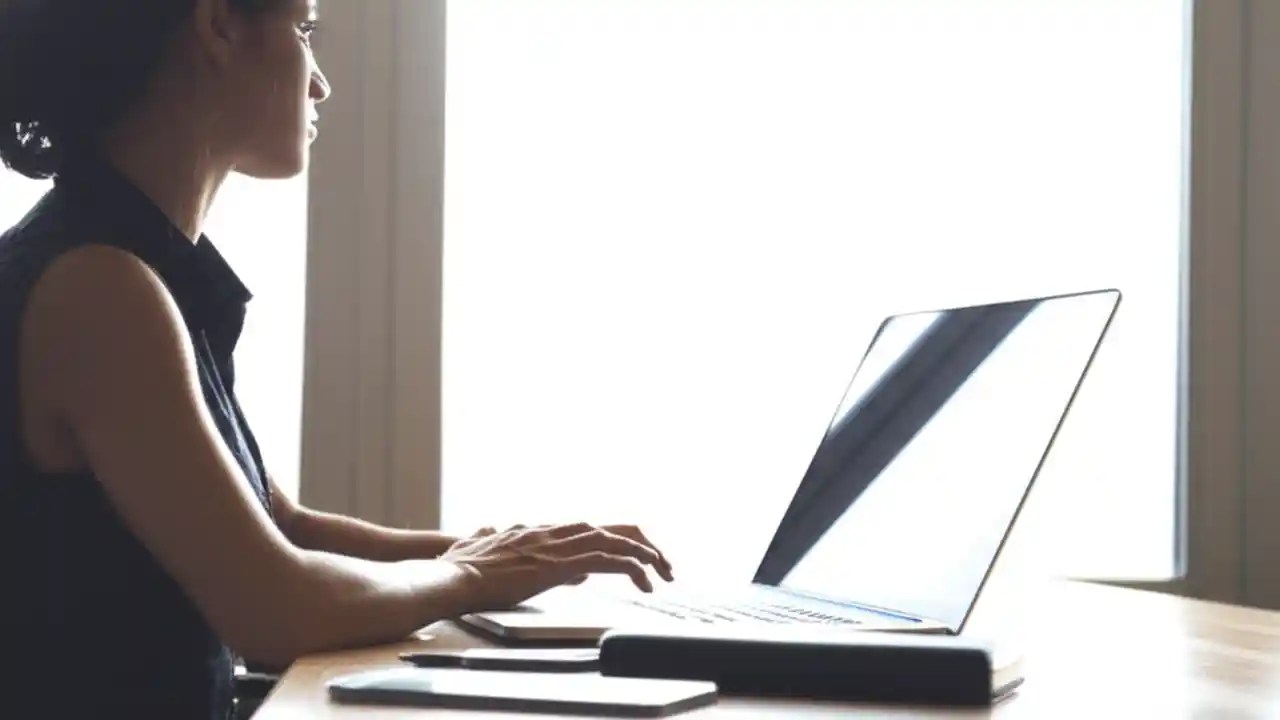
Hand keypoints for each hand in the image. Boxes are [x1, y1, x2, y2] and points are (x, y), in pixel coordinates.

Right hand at [441, 522, 673, 610]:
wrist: (452, 576)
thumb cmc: (459, 568)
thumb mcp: (476, 544)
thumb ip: (488, 534)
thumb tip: (492, 528)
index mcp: (540, 531)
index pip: (589, 529)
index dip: (616, 540)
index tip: (633, 557)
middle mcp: (554, 532)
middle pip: (612, 528)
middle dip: (643, 543)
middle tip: (664, 564)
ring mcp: (558, 547)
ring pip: (616, 540)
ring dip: (647, 555)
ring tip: (665, 573)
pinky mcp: (560, 565)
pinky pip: (608, 561)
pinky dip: (633, 568)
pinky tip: (646, 582)